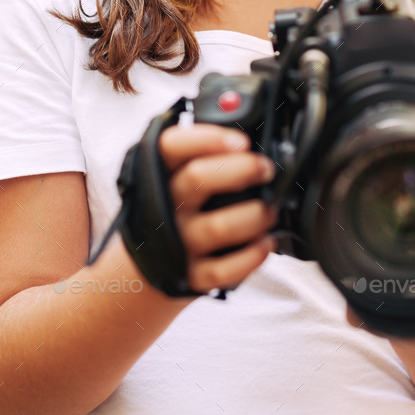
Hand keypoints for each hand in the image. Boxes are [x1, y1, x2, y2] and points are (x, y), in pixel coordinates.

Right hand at [158, 124, 277, 294]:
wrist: (144, 273)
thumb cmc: (174, 214)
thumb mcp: (175, 180)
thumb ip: (205, 157)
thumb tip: (255, 137)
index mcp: (161, 174)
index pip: (171, 145)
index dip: (207, 138)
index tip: (241, 140)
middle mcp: (163, 207)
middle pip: (197, 178)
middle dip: (241, 169)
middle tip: (265, 169)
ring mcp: (176, 244)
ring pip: (216, 227)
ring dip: (254, 216)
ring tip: (270, 210)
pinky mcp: (190, 277)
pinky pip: (223, 270)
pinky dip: (252, 256)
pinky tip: (265, 242)